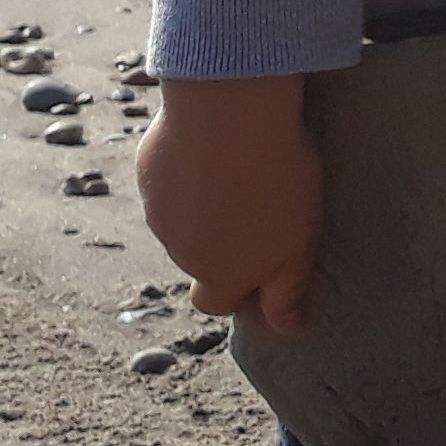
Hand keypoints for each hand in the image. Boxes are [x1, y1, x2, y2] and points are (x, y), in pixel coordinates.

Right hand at [135, 74, 322, 334]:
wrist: (227, 116)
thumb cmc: (275, 183)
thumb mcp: (298, 244)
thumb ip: (287, 290)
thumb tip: (286, 329)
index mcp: (218, 275)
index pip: (215, 302)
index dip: (236, 288)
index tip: (261, 261)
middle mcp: (179, 252)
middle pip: (199, 258)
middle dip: (222, 240)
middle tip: (259, 202)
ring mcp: (157, 210)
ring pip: (181, 218)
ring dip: (203, 203)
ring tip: (240, 167)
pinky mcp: (147, 170)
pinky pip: (167, 178)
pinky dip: (187, 167)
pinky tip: (214, 141)